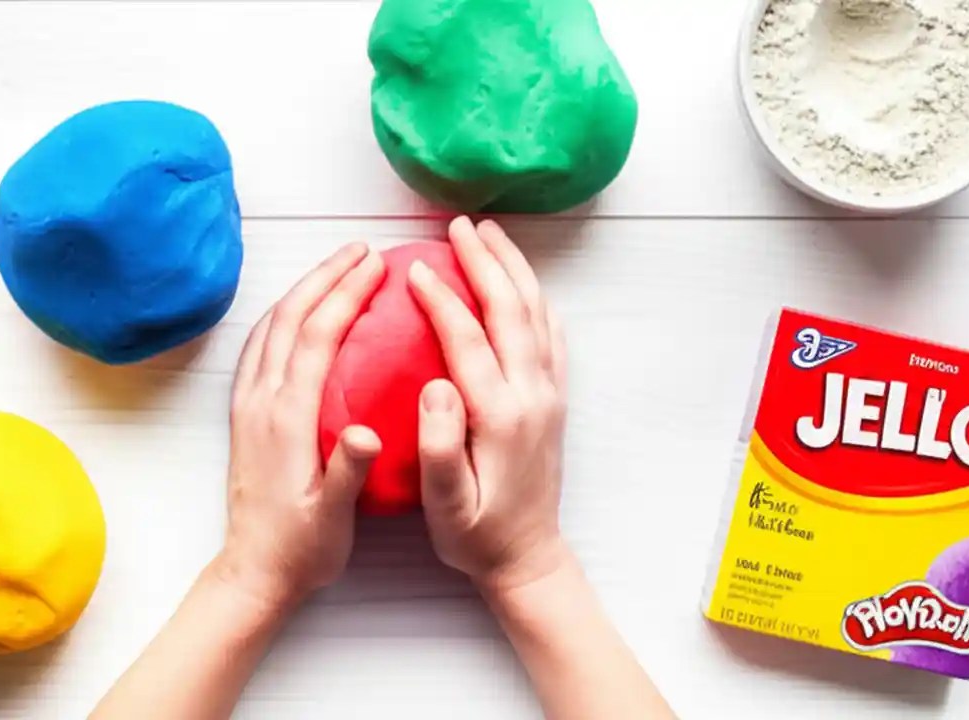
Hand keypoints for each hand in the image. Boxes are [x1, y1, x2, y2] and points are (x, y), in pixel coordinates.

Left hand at [216, 243, 385, 608]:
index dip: (345, 295)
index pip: (315, 338)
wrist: (255, 573)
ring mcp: (248, 406)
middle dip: (325, 276)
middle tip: (362, 250)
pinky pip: (259, 348)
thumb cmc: (302, 549)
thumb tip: (366, 432)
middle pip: (290, 319)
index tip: (375, 266)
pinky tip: (299, 311)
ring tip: (337, 267)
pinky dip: (282, 316)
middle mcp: (261, 403)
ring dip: (303, 290)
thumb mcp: (331, 518)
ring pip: (271, 328)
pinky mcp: (245, 415)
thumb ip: (347, 473)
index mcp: (286, 420)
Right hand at [408, 217, 569, 591]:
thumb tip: (437, 386)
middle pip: (510, 310)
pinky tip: (523, 284)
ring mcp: (549, 394)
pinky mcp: (554, 400)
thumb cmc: (474, 535)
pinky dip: (537, 299)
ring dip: (514, 269)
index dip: (442, 299)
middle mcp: (532, 395)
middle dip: (484, 261)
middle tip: (458, 225)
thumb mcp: (445, 505)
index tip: (414, 269)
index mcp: (499, 415)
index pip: (468, 339)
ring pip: (536, 314)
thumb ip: (439, 446)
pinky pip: (552, 336)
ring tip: (490, 233)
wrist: (526, 558)